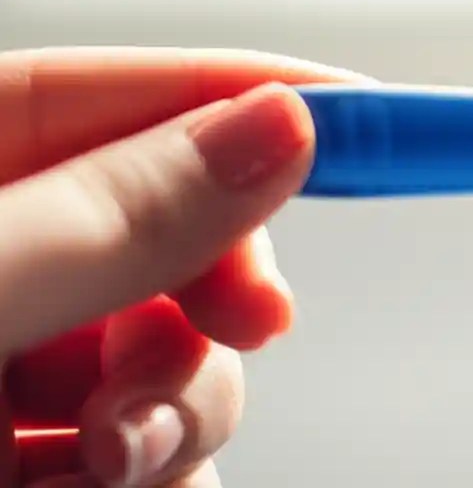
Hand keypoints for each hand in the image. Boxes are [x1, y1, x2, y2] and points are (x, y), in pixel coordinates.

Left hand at [0, 47, 361, 485]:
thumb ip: (113, 217)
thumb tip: (277, 127)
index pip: (111, 98)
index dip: (243, 93)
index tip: (368, 111)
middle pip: (171, 230)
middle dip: (219, 286)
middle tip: (250, 321)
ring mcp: (8, 375)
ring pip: (181, 354)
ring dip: (189, 406)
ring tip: (115, 458)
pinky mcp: (36, 467)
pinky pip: (162, 454)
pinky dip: (168, 473)